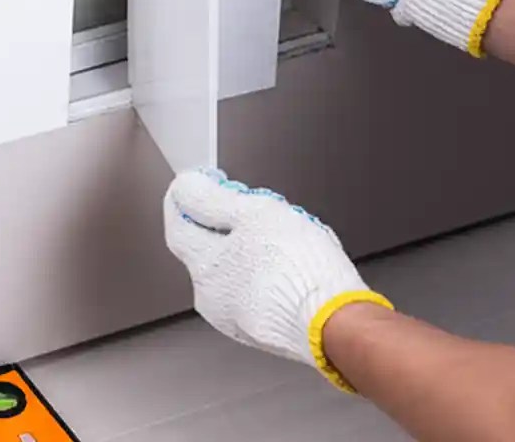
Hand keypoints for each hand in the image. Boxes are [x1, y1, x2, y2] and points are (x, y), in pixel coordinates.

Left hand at [164, 168, 391, 390]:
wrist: (337, 324)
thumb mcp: (254, 214)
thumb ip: (213, 199)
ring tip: (282, 237)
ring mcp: (234, 317)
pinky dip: (263, 273)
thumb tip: (187, 187)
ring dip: (247, 249)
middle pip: (204, 248)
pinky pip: (252, 291)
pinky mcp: (260, 330)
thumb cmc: (301, 272)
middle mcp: (211, 296)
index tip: (195, 184)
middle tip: (246, 205)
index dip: (184, 200)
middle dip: (222, 223)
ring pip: (231, 271)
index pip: (177, 226)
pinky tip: (290, 266)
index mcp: (204, 266)